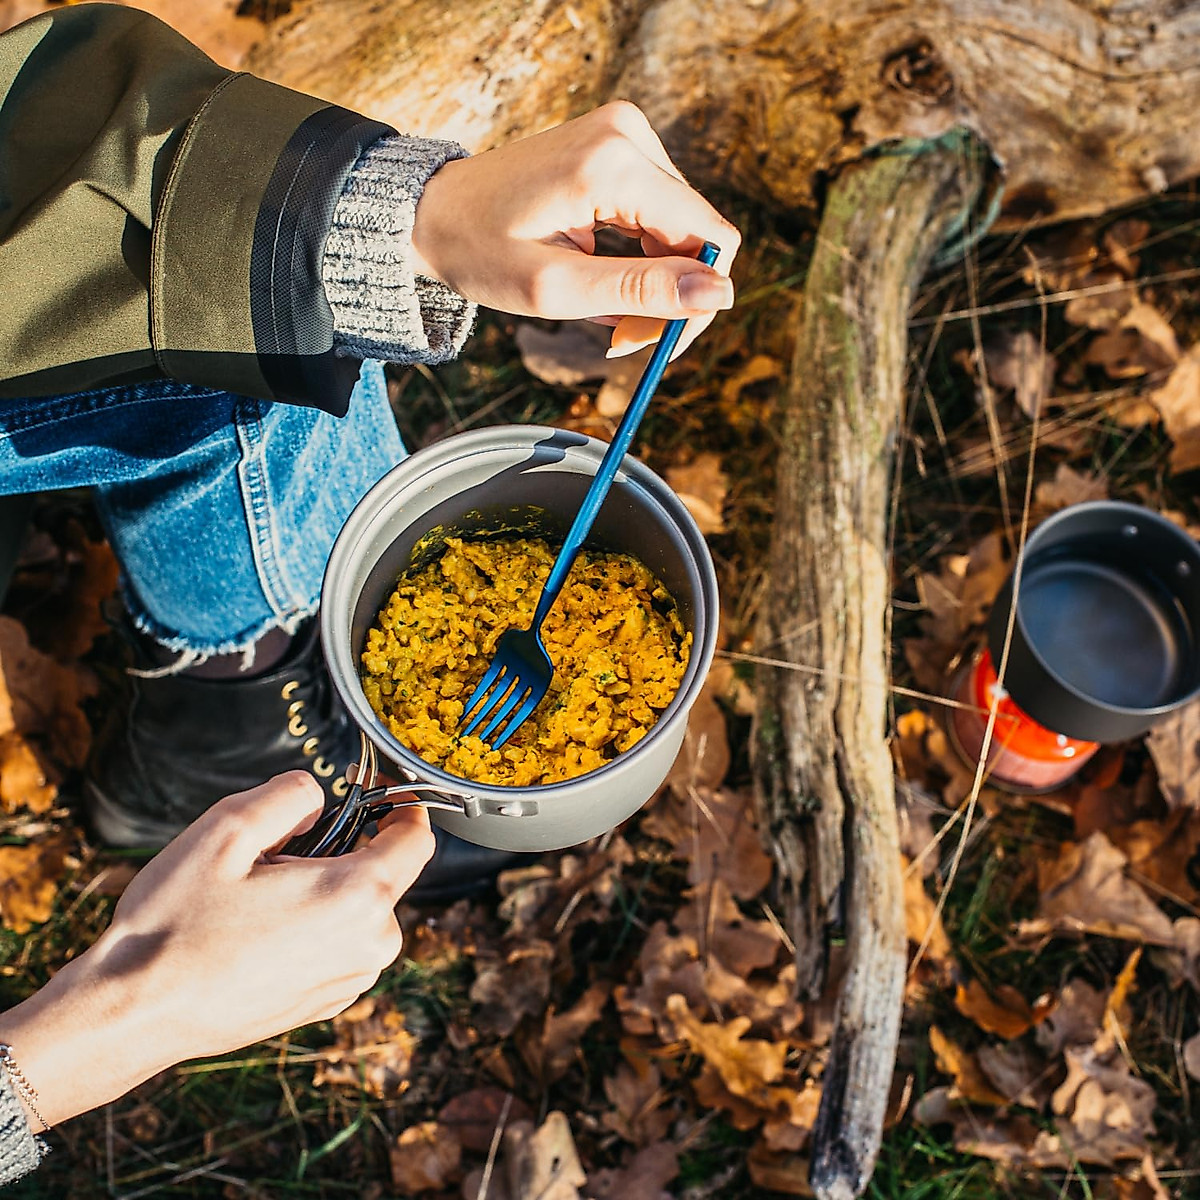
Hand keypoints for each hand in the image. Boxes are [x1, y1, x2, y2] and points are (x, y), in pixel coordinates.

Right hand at [0, 772, 433, 1127]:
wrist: (136, 1015)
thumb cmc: (176, 925)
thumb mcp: (226, 829)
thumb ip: (289, 794)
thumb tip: (318, 799)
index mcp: (359, 896)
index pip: (417, 837)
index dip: (400, 805)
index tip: (373, 789)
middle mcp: (370, 944)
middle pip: (386, 872)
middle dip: (345, 848)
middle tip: (278, 852)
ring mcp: (352, 980)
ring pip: (362, 909)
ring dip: (328, 889)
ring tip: (260, 898)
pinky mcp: (329, 1003)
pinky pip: (342, 944)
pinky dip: (317, 925)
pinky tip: (260, 932)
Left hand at [411, 101, 740, 357]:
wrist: (433, 212)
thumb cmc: (480, 250)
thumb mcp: (557, 289)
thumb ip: (641, 292)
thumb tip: (721, 294)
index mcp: (614, 163)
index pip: (709, 235)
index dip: (697, 299)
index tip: (657, 343)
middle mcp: (628, 134)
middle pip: (697, 233)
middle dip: (671, 296)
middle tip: (623, 341)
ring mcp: (625, 134)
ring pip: (681, 229)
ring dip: (655, 283)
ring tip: (608, 316)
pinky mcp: (619, 146)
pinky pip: (659, 214)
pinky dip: (641, 260)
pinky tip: (604, 282)